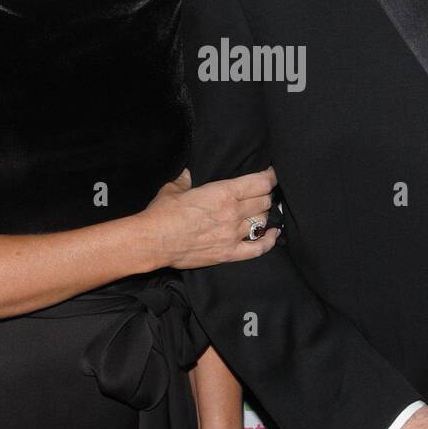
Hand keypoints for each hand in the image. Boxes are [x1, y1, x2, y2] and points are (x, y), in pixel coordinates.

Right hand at [139, 165, 279, 269]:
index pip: (259, 182)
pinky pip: (258, 248)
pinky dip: (269, 241)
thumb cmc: (162, 213)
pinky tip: (273, 234)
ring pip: (262, 221)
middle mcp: (233, 212)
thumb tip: (186, 174)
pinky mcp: (229, 254)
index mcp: (223, 192)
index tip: (271, 175)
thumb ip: (184, 181)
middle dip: (264, 195)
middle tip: (260, 193)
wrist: (153, 242)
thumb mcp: (173, 190)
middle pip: (264, 201)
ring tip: (259, 211)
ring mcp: (233, 235)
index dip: (269, 177)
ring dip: (263, 215)